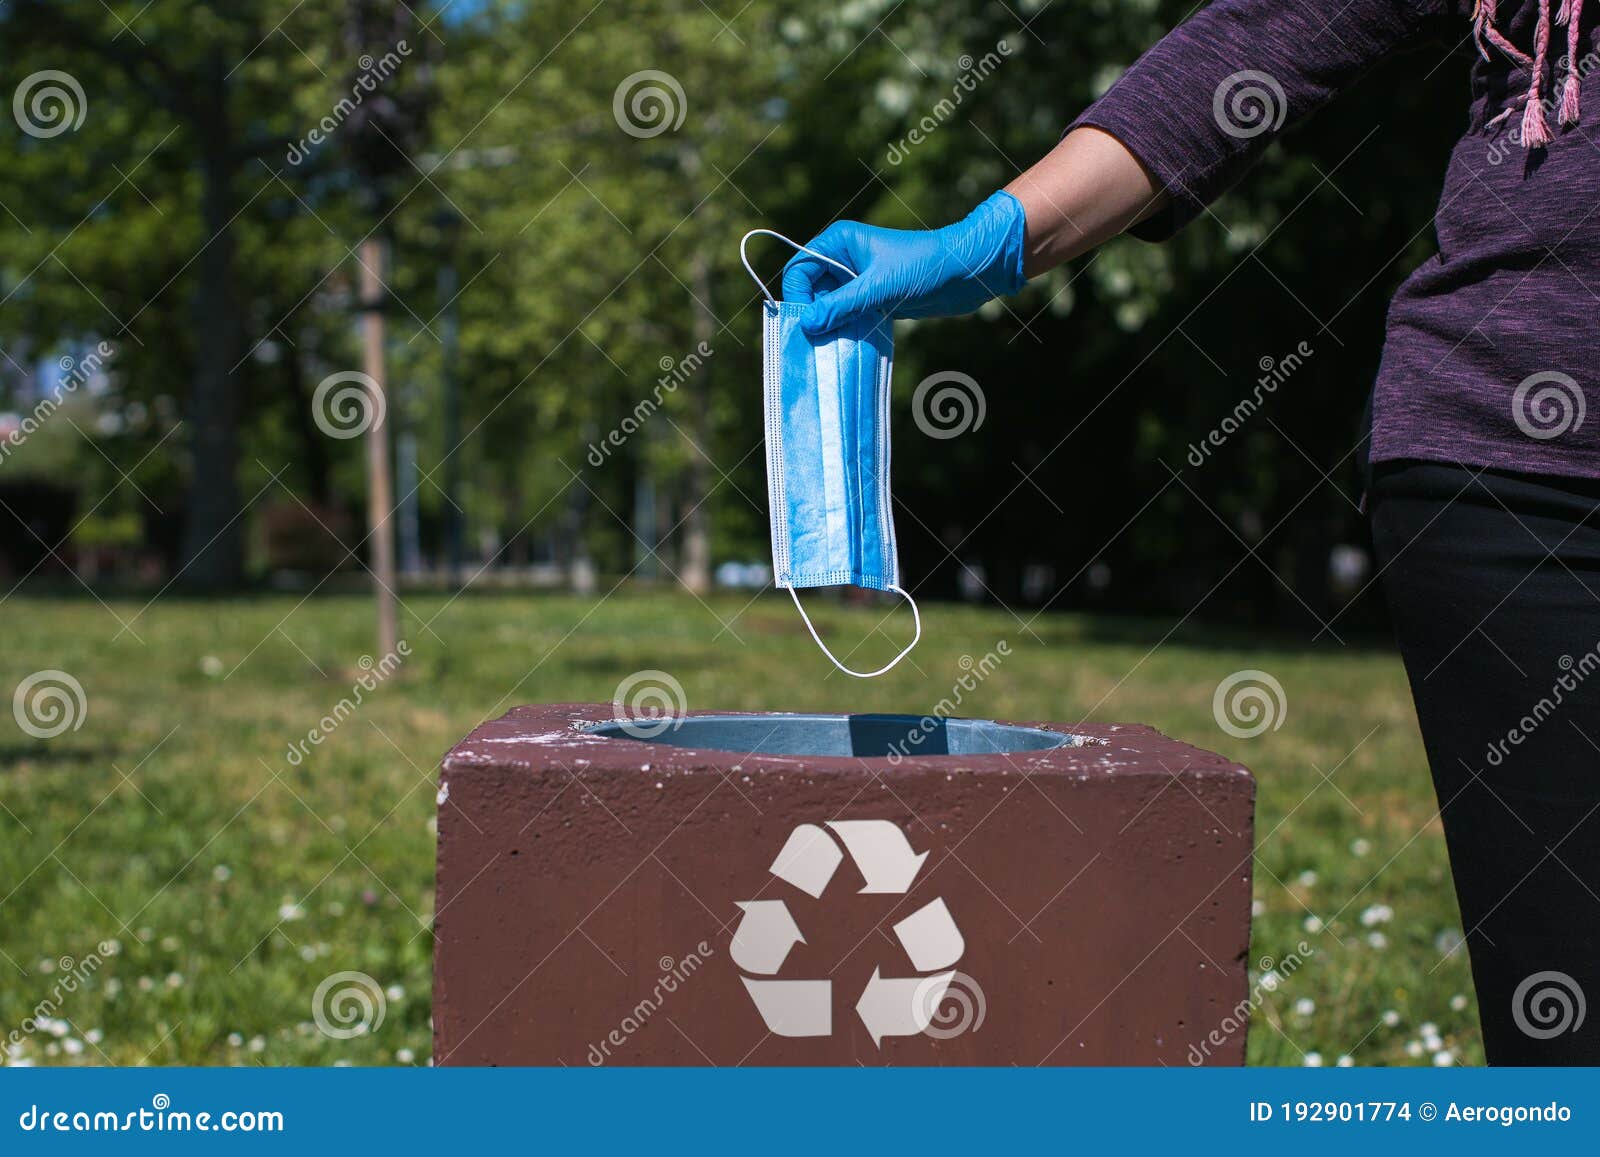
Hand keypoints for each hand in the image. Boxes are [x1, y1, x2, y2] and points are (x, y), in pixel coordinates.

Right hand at [780, 190, 1026, 335]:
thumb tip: (806, 325)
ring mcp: (857, 280)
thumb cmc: (924, 266)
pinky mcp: (872, 298)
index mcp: (839, 241)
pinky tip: (848, 346)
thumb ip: (841, 306)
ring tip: (832, 347)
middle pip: (810, 291)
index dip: (796, 297)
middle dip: (812, 316)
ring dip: (829, 327)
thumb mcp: (879, 287)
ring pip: (828, 307)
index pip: (799, 270)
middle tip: (817, 344)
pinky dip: (845, 331)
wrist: (967, 271)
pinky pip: (847, 317)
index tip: (804, 326)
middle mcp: (843, 258)